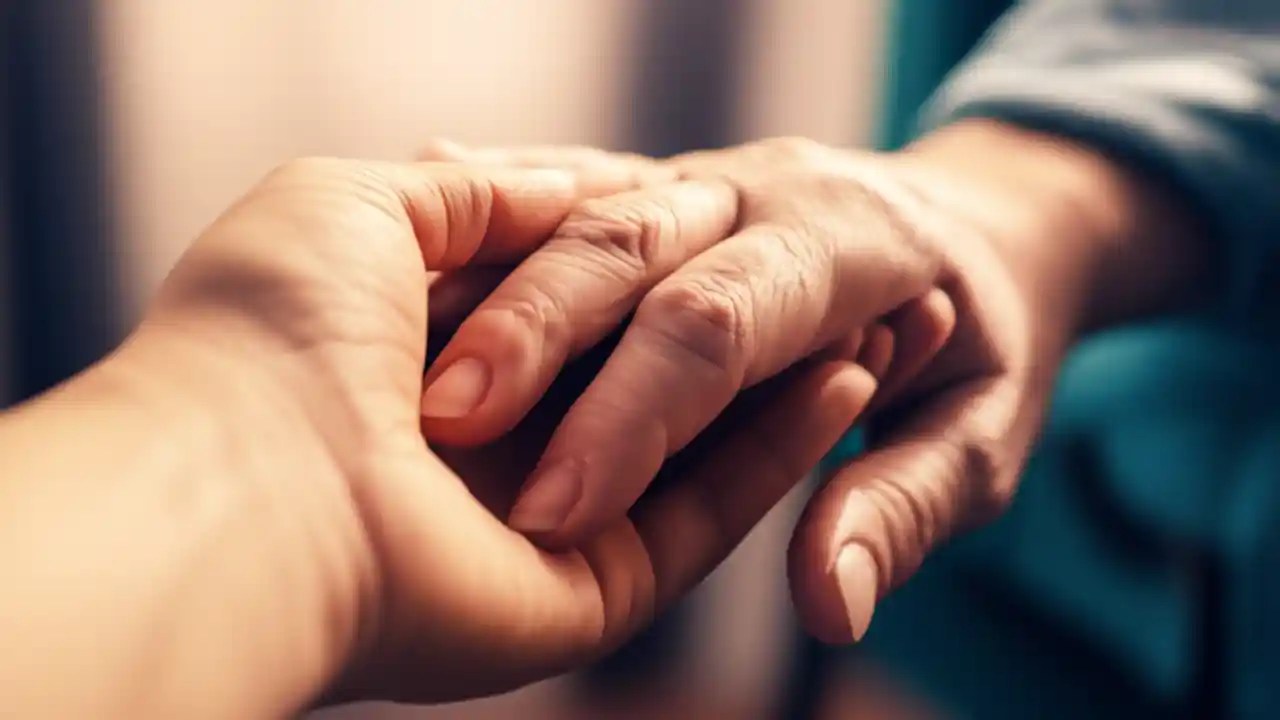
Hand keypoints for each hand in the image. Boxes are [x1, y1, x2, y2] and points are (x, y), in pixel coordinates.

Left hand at [129, 158, 894, 706]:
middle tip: (837, 260)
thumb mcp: (371, 207)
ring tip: (874, 323)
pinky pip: (710, 515)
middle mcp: (524, 428)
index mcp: (467, 338)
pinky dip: (779, 448)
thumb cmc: (282, 328)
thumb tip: (573, 185)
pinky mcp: (593, 583)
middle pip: (665, 360)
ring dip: (791, 380)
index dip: (679, 251)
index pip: (603, 283)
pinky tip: (846, 379)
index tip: (747, 210)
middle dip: (752, 313)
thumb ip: (487, 197)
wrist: (243, 478)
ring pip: (706, 442)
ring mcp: (562, 509)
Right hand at [419, 121, 1204, 642]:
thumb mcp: (982, 437)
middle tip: (449, 433)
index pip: (723, 323)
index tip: (559, 515)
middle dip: (536, 341)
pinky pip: (566, 200)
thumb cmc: (986, 343)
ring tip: (413, 364)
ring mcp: (701, 181)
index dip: (638, 416)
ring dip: (498, 293)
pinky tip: (421, 249)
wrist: (986, 227)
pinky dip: (498, 229)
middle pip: (631, 250)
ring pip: (580, 217)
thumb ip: (903, 508)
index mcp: (852, 240)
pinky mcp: (659, 192)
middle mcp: (762, 191)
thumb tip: (830, 608)